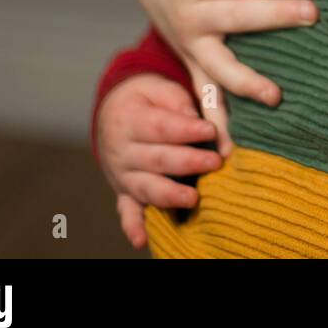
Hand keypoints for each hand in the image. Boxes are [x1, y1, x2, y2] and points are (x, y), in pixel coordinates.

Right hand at [95, 74, 221, 248]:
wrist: (112, 114)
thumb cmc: (145, 99)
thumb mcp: (155, 87)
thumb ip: (175, 99)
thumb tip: (195, 118)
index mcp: (128, 119)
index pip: (160, 127)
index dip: (186, 129)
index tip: (210, 130)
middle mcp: (121, 150)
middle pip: (156, 159)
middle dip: (187, 162)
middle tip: (215, 162)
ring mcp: (121, 174)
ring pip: (146, 187)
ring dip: (169, 195)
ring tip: (193, 198)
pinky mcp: (123, 192)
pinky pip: (126, 211)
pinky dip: (133, 226)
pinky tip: (141, 240)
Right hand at [133, 0, 318, 146]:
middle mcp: (191, 14)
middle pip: (241, 17)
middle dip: (278, 16)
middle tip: (315, 14)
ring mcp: (190, 44)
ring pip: (219, 66)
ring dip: (247, 82)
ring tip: (276, 95)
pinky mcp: (193, 63)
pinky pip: (203, 95)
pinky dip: (215, 122)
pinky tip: (228, 149)